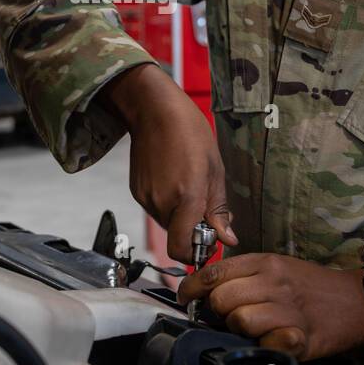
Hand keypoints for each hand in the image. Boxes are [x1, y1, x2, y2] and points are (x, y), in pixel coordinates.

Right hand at [100, 63, 236, 262]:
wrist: (154, 111)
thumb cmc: (190, 133)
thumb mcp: (215, 170)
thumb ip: (218, 209)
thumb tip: (227, 239)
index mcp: (186, 197)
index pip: (182, 249)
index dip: (196, 253)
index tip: (207, 242)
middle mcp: (162, 202)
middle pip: (176, 238)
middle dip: (191, 230)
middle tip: (203, 206)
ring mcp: (146, 198)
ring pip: (166, 224)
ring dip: (179, 216)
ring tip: (187, 186)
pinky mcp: (136, 192)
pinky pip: (155, 209)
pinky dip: (166, 204)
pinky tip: (172, 179)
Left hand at [176, 254, 363, 359]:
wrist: (357, 299)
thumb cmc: (311, 285)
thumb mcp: (277, 266)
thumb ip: (244, 274)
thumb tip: (205, 287)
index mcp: (265, 263)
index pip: (214, 272)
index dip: (192, 286)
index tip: (186, 296)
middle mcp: (274, 282)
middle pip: (220, 299)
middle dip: (217, 311)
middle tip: (229, 316)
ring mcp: (288, 309)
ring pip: (238, 321)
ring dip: (239, 329)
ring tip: (254, 327)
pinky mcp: (301, 336)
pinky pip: (267, 344)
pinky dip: (266, 346)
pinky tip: (273, 340)